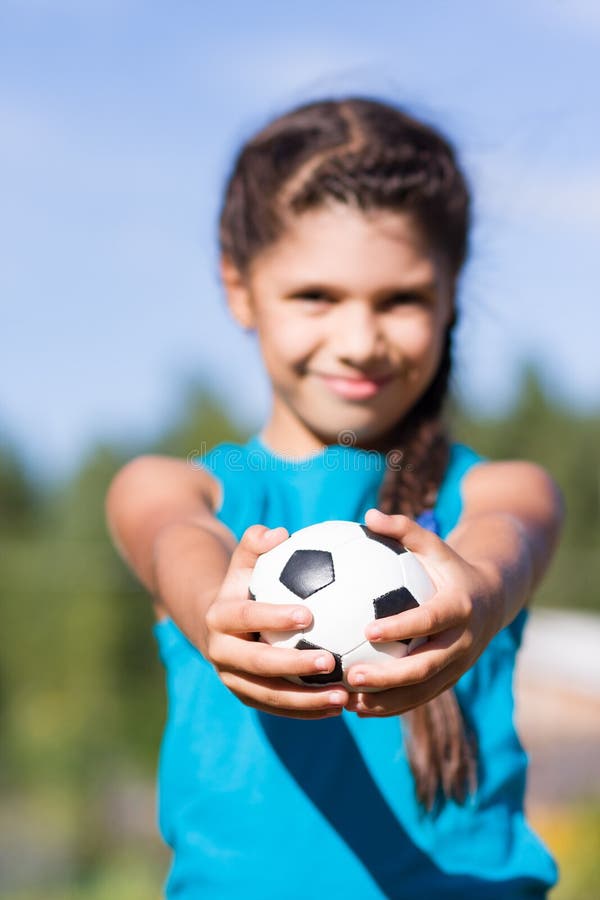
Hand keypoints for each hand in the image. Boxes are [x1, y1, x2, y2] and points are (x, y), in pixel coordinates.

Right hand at [204, 524, 349, 718]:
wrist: (221, 624)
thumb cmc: (244, 583)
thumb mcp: (244, 559)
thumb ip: (256, 541)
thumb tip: (279, 532)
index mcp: (219, 617)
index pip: (246, 617)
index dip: (273, 616)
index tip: (309, 615)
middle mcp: (221, 653)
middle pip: (257, 664)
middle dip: (293, 665)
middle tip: (332, 662)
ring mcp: (233, 680)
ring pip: (269, 695)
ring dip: (306, 700)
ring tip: (343, 697)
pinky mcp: (247, 698)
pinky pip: (279, 709)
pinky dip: (306, 711)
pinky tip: (340, 705)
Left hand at [345, 508, 502, 716]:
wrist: (491, 599)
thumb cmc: (448, 567)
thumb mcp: (433, 545)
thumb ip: (403, 529)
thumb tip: (368, 515)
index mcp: (458, 607)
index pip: (428, 620)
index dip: (401, 627)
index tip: (368, 630)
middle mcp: (462, 642)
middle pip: (425, 666)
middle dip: (389, 676)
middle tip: (351, 675)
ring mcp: (457, 666)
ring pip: (421, 691)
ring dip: (386, 700)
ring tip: (348, 701)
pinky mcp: (449, 681)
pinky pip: (419, 699)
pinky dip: (391, 707)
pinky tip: (357, 708)